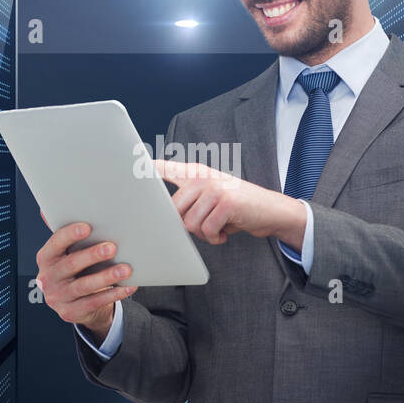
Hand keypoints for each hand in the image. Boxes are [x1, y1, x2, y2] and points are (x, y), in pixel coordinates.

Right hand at [35, 210, 135, 339]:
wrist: (76, 303)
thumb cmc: (75, 271)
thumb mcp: (68, 253)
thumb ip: (67, 235)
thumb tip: (58, 207)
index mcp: (46, 258)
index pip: (55, 244)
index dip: (69, 235)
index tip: (88, 227)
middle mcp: (48, 278)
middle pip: (70, 265)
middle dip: (92, 255)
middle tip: (112, 247)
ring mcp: (58, 297)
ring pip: (84, 286)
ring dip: (106, 276)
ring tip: (126, 269)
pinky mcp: (70, 312)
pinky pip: (95, 302)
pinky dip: (113, 294)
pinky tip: (128, 286)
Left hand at [153, 159, 305, 247]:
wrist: (272, 211)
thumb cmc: (238, 209)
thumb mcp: (212, 199)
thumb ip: (190, 201)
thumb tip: (163, 218)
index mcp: (196, 174)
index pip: (165, 168)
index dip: (146, 168)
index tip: (131, 164)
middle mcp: (203, 177)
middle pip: (174, 210)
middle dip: (189, 226)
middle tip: (207, 226)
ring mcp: (215, 188)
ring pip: (190, 223)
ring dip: (204, 234)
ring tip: (219, 228)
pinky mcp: (227, 202)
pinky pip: (207, 229)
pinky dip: (216, 238)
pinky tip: (226, 232)